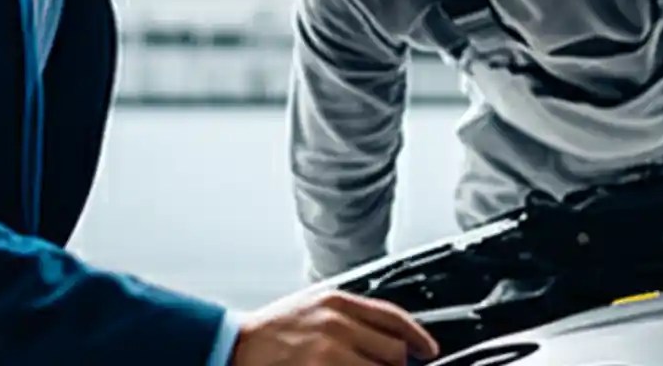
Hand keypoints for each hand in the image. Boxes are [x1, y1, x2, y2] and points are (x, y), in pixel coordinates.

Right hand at [230, 290, 440, 364]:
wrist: (233, 345)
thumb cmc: (271, 331)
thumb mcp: (313, 308)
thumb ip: (350, 318)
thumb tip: (386, 336)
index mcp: (337, 302)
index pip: (394, 318)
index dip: (419, 336)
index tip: (429, 351)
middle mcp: (337, 324)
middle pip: (393, 351)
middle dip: (398, 365)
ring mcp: (328, 352)